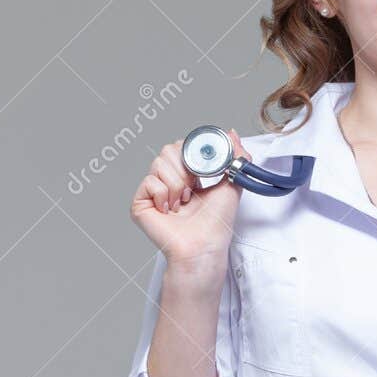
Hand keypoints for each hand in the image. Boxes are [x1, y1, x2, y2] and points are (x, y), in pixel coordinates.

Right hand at [130, 129, 245, 273]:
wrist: (204, 244)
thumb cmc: (217, 222)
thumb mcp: (232, 182)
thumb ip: (235, 155)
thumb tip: (231, 132)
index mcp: (188, 174)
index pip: (182, 146)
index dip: (193, 153)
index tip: (204, 170)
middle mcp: (169, 180)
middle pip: (168, 149)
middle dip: (186, 168)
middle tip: (194, 188)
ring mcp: (153, 191)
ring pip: (159, 163)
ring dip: (177, 184)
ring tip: (183, 203)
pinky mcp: (141, 203)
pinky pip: (149, 181)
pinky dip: (164, 195)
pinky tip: (169, 210)